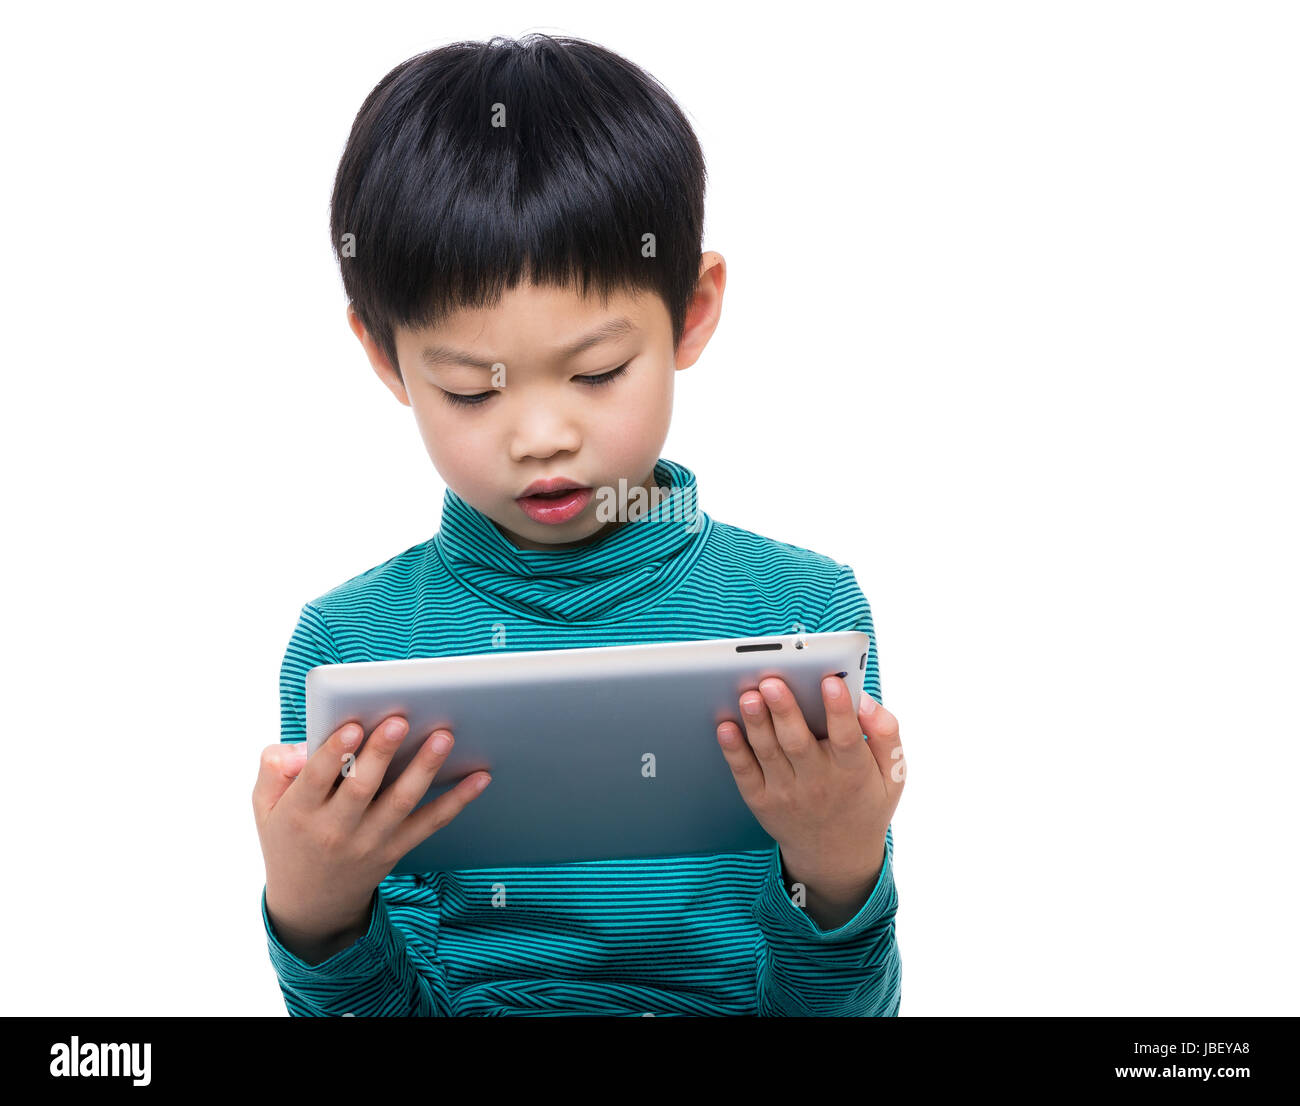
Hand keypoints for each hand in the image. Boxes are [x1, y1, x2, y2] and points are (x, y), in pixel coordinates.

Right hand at [252, 716, 491, 962]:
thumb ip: (274, 770)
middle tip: (400, 720)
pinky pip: (430, 823)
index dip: (333, 753)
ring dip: (424, 768)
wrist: (311, 903)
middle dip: (381, 753)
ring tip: (443, 736)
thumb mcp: (263, 807)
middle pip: (361, 788)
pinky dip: (457, 800)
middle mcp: (335, 830)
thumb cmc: (289, 836)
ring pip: (400, 803)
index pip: (315, 780)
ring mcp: (369, 841)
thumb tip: (300, 748)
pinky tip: (479, 777)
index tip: (352, 726)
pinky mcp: (396, 849)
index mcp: (299, 813)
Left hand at [716, 677, 904, 899]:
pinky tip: (725, 727)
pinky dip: (733, 750)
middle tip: (771, 682)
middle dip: (784, 710)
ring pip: (768, 753)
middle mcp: (818, 783)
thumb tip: (865, 701)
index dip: (838, 709)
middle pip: (798, 742)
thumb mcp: (891, 773)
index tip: (830, 681)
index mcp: (853, 771)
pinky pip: (745, 773)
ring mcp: (787, 794)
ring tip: (748, 696)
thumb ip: (884, 733)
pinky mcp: (762, 801)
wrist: (835, 856)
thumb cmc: (864, 800)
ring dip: (756, 723)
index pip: (847, 737)